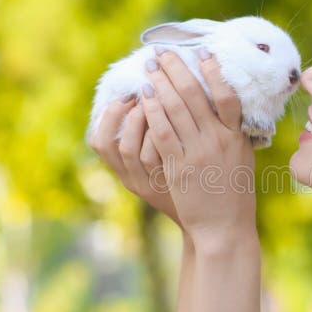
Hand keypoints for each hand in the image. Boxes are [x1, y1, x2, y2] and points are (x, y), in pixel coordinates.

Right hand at [89, 96, 184, 230]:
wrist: (213, 220)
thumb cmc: (188, 185)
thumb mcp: (164, 165)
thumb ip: (153, 139)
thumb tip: (151, 97)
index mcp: (126, 173)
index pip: (98, 142)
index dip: (106, 117)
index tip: (122, 95)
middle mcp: (132, 179)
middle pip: (109, 144)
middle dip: (119, 113)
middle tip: (138, 91)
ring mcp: (150, 183)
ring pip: (130, 150)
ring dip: (137, 121)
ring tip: (153, 98)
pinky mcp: (172, 182)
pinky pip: (156, 156)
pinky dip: (160, 134)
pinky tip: (173, 116)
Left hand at [140, 49, 255, 242]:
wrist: (224, 227)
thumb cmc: (235, 194)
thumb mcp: (242, 158)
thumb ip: (235, 134)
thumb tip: (228, 108)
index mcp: (236, 137)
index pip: (227, 95)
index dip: (214, 70)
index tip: (202, 52)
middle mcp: (218, 140)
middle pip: (195, 95)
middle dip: (176, 69)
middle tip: (162, 52)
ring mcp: (197, 152)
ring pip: (176, 109)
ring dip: (160, 84)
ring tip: (150, 68)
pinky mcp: (178, 166)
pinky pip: (163, 132)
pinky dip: (152, 111)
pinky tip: (144, 97)